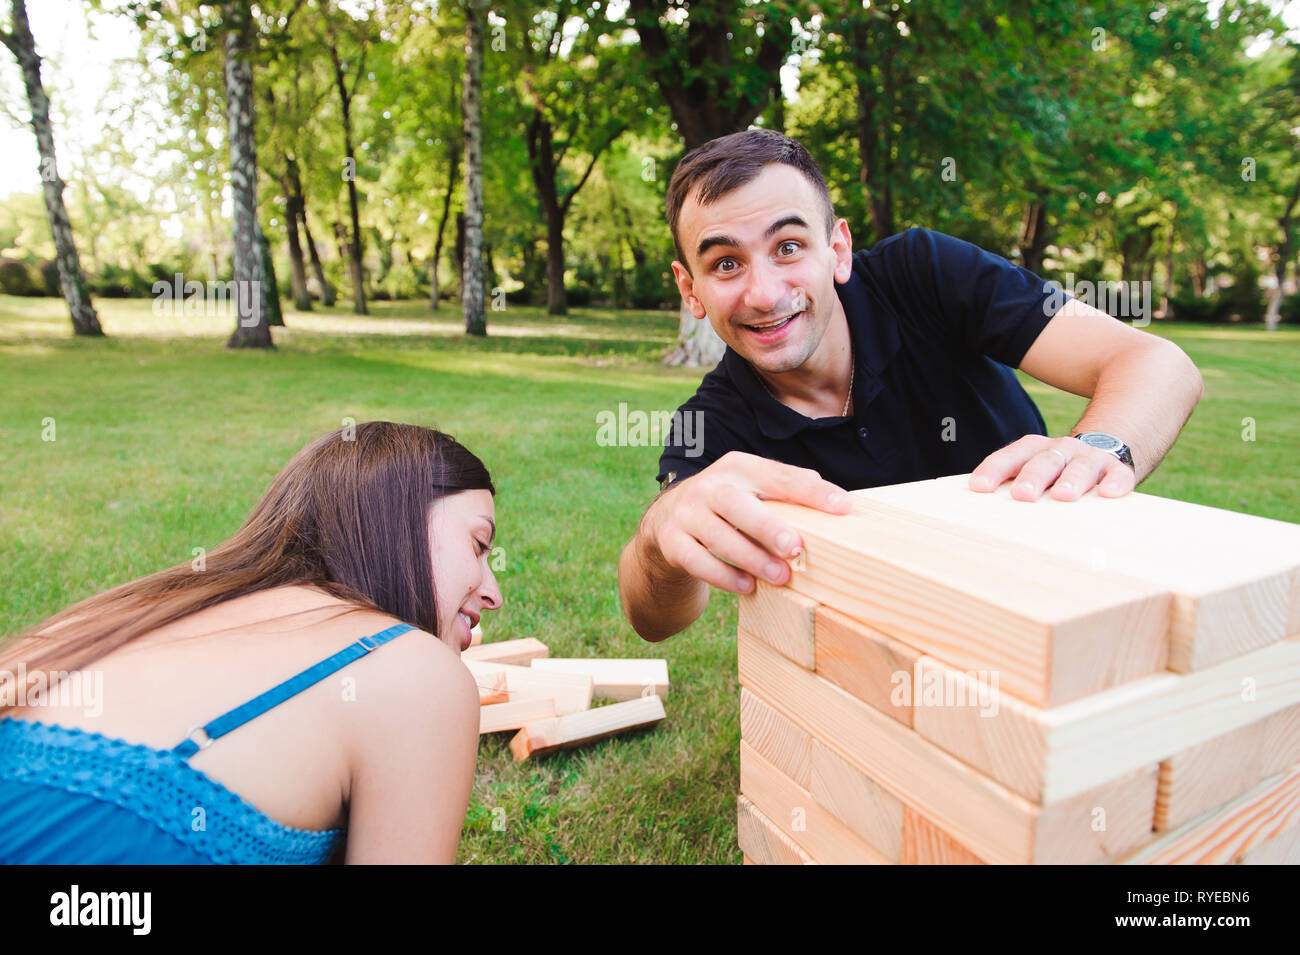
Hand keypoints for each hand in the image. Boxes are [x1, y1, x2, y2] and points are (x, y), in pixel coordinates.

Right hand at [647, 451, 850, 593]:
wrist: (668, 519)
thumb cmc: (729, 506)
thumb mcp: (752, 489)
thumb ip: (788, 493)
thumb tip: (838, 505)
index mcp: (739, 467)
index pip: (779, 477)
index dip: (811, 492)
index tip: (843, 507)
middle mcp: (710, 487)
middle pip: (739, 506)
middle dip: (768, 527)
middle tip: (795, 548)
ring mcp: (687, 514)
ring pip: (720, 538)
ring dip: (752, 559)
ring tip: (779, 577)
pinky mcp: (673, 542)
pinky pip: (698, 561)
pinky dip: (724, 576)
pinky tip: (747, 587)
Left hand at [968, 435, 1135, 501]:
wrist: (1102, 455)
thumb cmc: (1055, 476)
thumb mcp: (1034, 475)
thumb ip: (1011, 487)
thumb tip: (977, 514)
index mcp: (1034, 450)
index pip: (1011, 456)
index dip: (994, 470)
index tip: (979, 487)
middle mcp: (1061, 449)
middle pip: (1044, 460)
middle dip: (1032, 476)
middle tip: (1021, 495)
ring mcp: (1090, 458)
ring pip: (1080, 466)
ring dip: (1070, 480)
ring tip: (1063, 496)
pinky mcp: (1117, 469)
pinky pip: (1118, 474)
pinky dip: (1115, 482)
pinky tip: (1108, 493)